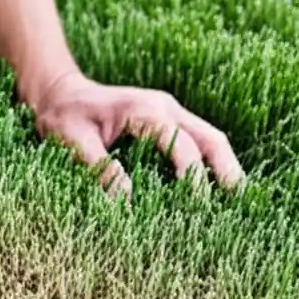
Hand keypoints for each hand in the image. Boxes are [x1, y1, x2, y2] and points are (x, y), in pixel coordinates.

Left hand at [32, 71, 244, 197]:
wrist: (59, 93)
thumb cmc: (63, 116)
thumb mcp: (73, 142)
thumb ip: (99, 169)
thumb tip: (125, 202)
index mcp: (146, 111)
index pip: (182, 146)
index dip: (192, 177)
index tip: (199, 205)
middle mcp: (165, 108)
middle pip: (210, 138)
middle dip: (226, 168)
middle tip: (240, 200)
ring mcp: (168, 112)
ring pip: (208, 137)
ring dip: (223, 164)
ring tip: (236, 196)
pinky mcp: (164, 121)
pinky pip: (195, 140)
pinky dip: (208, 161)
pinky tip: (213, 184)